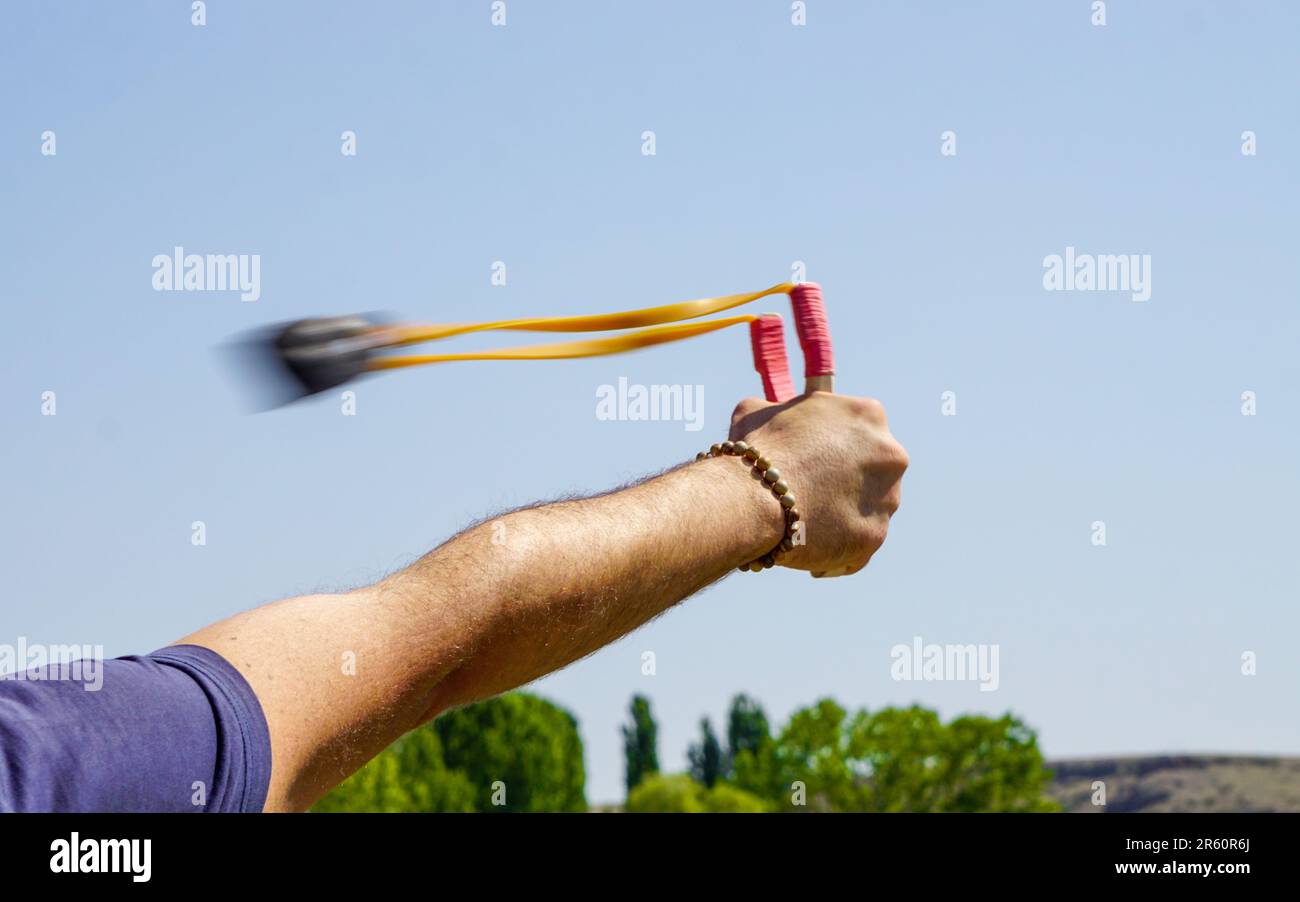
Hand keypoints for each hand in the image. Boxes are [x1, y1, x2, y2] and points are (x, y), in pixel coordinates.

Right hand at [729, 391, 907, 577]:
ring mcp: (887, 497)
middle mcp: (889, 453)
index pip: (860, 430)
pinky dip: (838, 549)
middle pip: (873, 470)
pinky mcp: (875, 534)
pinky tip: (810, 549)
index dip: (835, 445)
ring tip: (806, 524)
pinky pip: (859, 545)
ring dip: (843, 516)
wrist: (755, 500)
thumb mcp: (759, 412)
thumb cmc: (757, 451)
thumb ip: (778, 411)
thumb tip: (771, 415)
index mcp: (867, 415)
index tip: (816, 458)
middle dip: (846, 481)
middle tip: (813, 492)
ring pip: (869, 509)